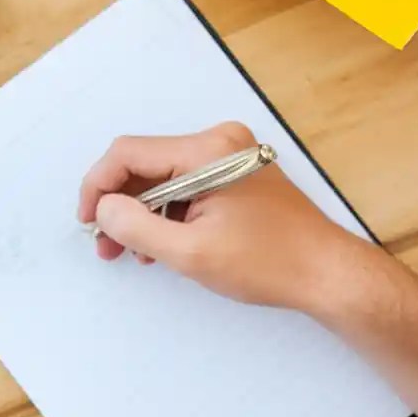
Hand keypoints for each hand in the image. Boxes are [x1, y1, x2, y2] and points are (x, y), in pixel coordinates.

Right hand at [77, 122, 368, 311]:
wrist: (329, 274)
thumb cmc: (270, 263)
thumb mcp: (190, 252)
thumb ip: (136, 227)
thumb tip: (103, 209)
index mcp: (208, 151)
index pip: (129, 154)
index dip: (98, 187)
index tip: (88, 221)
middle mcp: (218, 142)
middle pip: (144, 164)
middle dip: (119, 205)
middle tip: (105, 245)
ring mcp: (229, 155)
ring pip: (162, 178)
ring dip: (141, 213)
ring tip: (130, 252)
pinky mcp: (235, 173)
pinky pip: (184, 185)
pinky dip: (166, 213)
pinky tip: (160, 244)